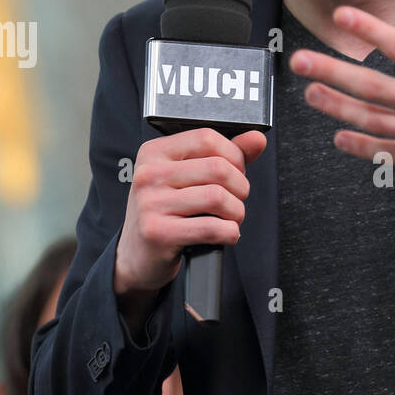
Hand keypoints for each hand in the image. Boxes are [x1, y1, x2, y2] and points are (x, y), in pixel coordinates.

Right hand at [114, 127, 266, 297]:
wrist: (138, 256)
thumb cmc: (167, 214)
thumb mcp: (188, 178)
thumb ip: (225, 156)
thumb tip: (256, 139)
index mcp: (154, 153)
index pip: (207, 138)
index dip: (234, 156)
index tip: (235, 174)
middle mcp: (148, 175)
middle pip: (218, 168)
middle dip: (240, 188)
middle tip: (234, 201)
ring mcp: (151, 204)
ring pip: (218, 197)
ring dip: (236, 213)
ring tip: (229, 219)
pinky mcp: (158, 233)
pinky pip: (212, 228)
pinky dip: (230, 233)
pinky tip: (224, 234)